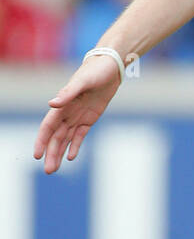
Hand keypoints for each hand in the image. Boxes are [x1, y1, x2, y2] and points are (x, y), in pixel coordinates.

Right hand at [33, 56, 122, 173]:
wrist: (110, 67)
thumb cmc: (95, 71)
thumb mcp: (82, 81)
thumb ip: (67, 93)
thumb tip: (51, 104)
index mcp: (62, 104)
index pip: (48, 127)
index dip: (42, 141)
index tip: (37, 155)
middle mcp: (67, 112)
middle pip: (56, 137)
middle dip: (51, 153)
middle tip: (48, 171)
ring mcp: (78, 116)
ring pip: (66, 139)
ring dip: (59, 153)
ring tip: (54, 169)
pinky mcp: (89, 118)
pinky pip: (80, 135)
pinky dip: (75, 146)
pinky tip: (71, 157)